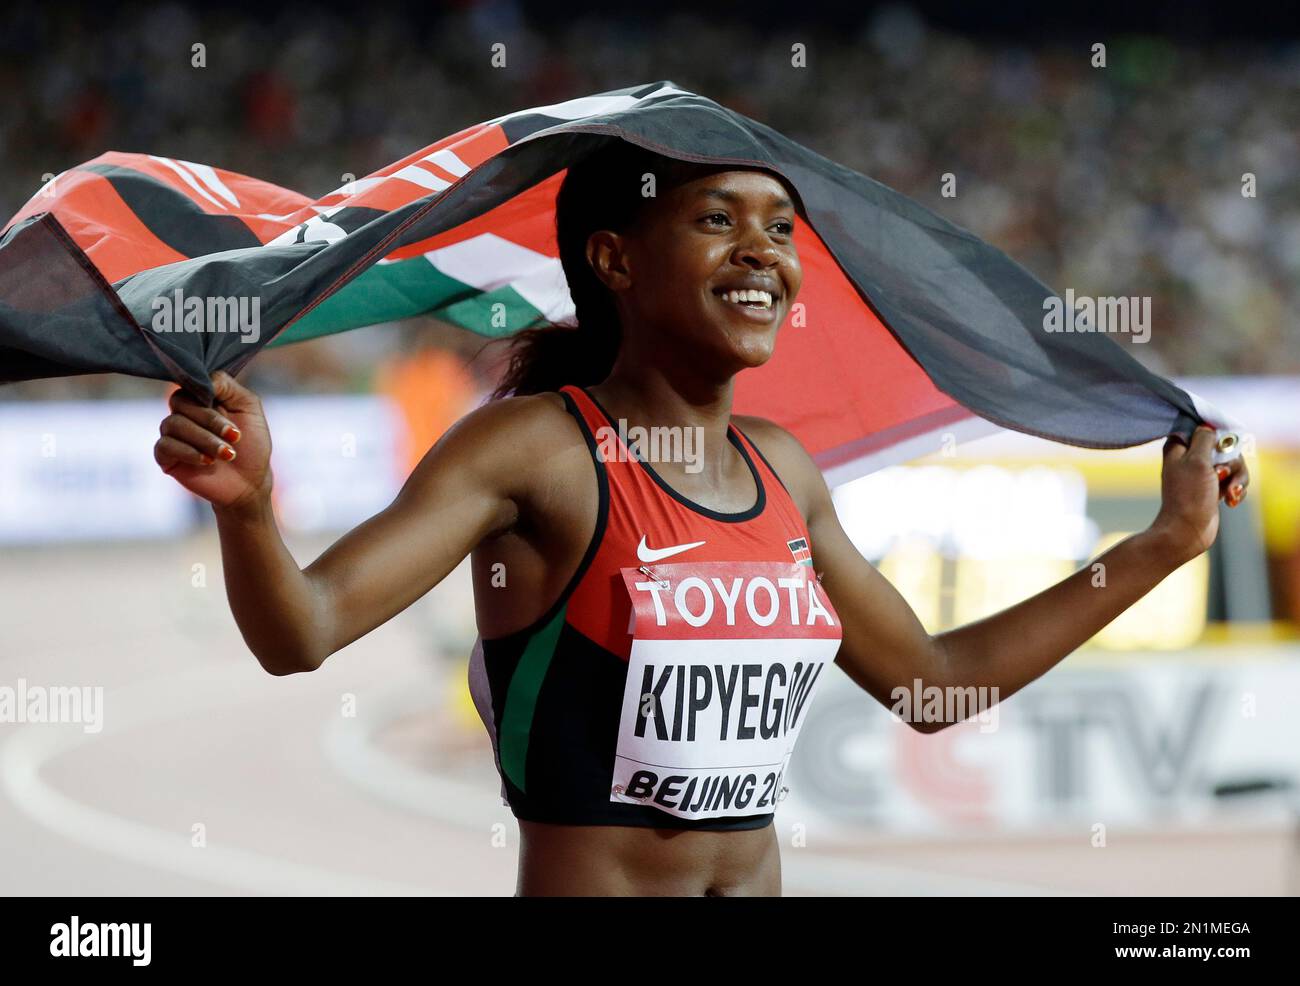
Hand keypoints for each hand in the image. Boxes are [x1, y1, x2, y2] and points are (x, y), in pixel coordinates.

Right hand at [153, 370, 272, 512]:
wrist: (250, 482)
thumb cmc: (252, 444)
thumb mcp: (249, 408)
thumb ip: (228, 386)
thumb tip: (205, 378)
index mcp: (202, 398)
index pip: (191, 382)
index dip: (206, 393)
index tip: (226, 407)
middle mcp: (184, 412)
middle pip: (181, 402)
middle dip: (211, 420)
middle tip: (235, 436)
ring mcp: (172, 433)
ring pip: (173, 424)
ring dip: (205, 439)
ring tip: (227, 454)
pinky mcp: (165, 456)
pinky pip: (164, 446)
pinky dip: (188, 452)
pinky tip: (207, 461)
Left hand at [1150, 425, 1250, 562]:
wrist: (1187, 531)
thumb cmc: (1189, 495)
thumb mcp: (1197, 461)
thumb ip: (1204, 439)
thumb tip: (1207, 426)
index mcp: (1178, 447)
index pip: (1200, 428)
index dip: (1216, 435)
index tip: (1222, 448)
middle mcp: (1189, 458)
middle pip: (1224, 447)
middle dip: (1232, 463)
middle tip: (1222, 475)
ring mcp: (1202, 474)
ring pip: (1233, 465)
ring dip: (1237, 479)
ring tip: (1230, 493)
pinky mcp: (1213, 488)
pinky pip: (1233, 481)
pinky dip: (1236, 490)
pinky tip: (1231, 502)